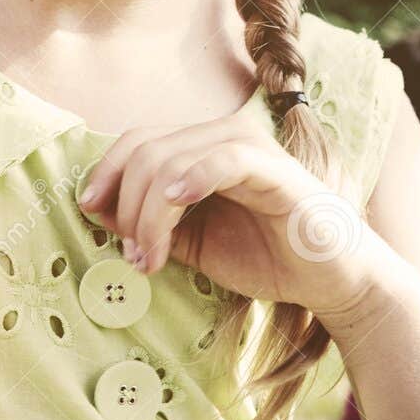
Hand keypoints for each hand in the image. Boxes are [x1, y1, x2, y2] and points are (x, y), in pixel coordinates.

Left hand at [76, 111, 391, 321]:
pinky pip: (222, 159)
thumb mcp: (191, 243)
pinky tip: (175, 205)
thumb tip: (94, 208)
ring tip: (150, 257)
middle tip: (131, 254)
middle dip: (125, 206)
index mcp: (200, 148)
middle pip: (145, 150)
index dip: (106, 172)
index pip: (137, 141)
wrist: (330, 281)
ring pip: (171, 160)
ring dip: (148, 213)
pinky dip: (190, 179)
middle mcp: (222, 137)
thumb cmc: (265, 257)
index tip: (88, 212)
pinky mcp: (275, 169)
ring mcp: (249, 149)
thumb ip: (147, 222)